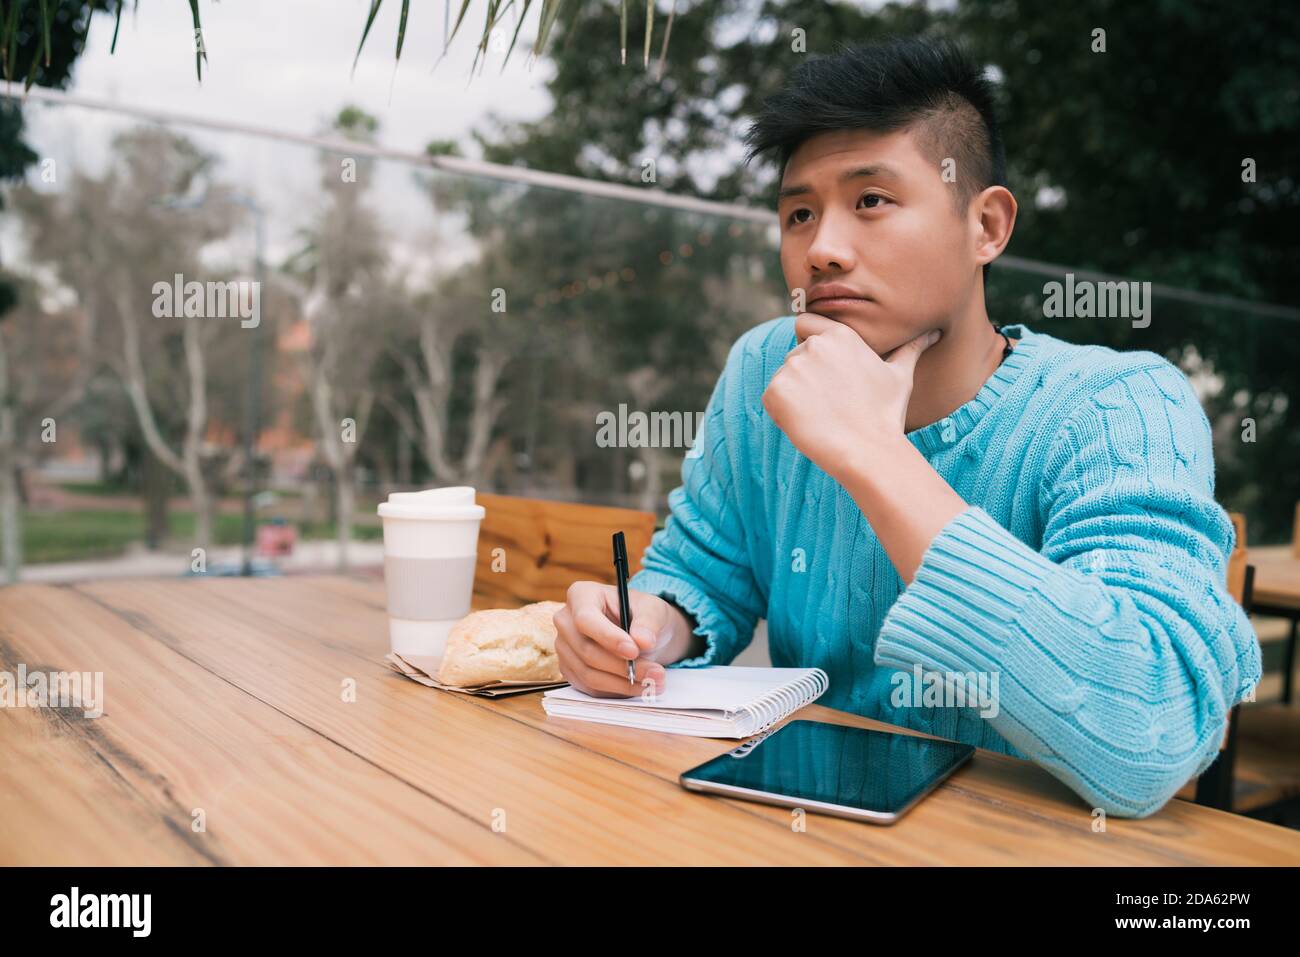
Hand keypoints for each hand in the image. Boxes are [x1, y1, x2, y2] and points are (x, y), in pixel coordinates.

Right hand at [553, 581, 676, 697]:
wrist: (640, 635)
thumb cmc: (642, 615)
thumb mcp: (653, 610)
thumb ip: (648, 622)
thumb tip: (643, 641)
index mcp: (581, 595)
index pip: (586, 619)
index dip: (608, 638)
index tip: (634, 651)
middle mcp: (566, 621)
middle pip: (586, 650)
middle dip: (622, 666)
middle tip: (655, 672)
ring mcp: (564, 648)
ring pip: (588, 673)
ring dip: (623, 683)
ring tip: (654, 681)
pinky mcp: (570, 670)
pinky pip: (590, 688)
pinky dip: (616, 691)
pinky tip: (638, 686)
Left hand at [762, 313, 940, 478]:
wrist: (868, 451)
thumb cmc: (885, 414)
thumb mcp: (901, 375)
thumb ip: (910, 348)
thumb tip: (933, 332)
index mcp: (839, 335)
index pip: (805, 323)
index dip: (811, 343)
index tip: (825, 371)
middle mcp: (813, 346)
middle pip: (795, 354)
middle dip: (806, 375)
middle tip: (831, 402)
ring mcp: (791, 368)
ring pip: (784, 377)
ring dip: (795, 394)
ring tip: (823, 415)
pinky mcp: (775, 392)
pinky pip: (771, 398)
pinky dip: (782, 412)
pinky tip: (808, 423)